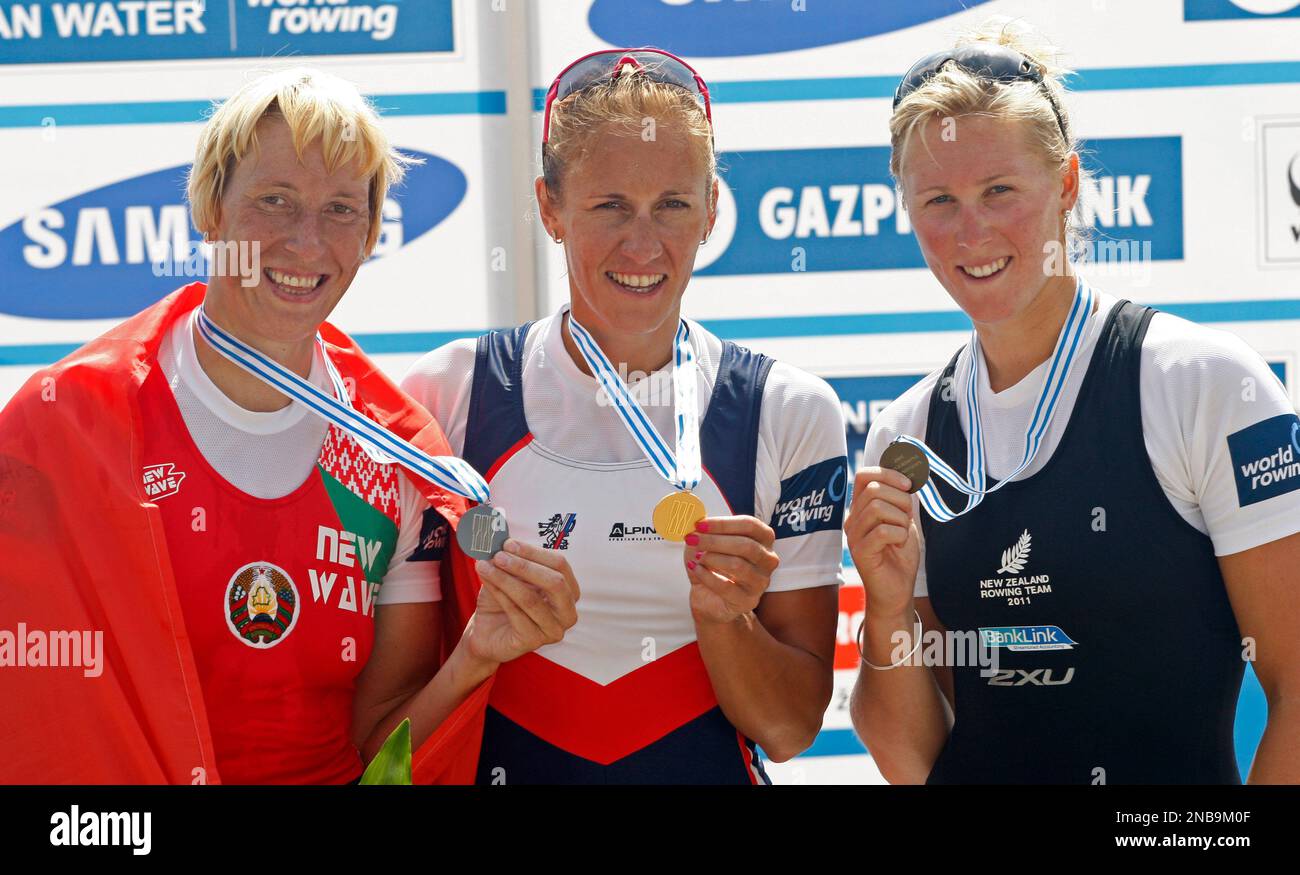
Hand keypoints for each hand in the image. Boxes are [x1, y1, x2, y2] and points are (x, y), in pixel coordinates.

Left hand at [462, 539, 579, 666]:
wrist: (486, 632)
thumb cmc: (503, 601)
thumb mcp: (510, 575)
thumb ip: (512, 558)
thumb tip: (502, 539)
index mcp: (569, 591)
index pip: (560, 565)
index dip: (534, 552)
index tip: (508, 544)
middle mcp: (567, 612)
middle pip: (555, 582)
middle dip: (524, 566)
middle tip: (499, 556)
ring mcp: (553, 630)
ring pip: (531, 598)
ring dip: (505, 579)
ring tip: (484, 566)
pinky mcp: (534, 641)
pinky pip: (516, 614)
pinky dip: (500, 594)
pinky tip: (487, 582)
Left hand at [684, 516, 778, 625]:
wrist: (711, 600)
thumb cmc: (712, 566)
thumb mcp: (707, 544)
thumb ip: (704, 532)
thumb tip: (695, 525)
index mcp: (763, 539)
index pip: (750, 525)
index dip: (723, 523)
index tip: (699, 524)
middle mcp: (768, 560)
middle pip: (746, 545)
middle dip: (715, 541)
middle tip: (692, 539)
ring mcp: (760, 582)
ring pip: (738, 565)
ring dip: (712, 558)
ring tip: (696, 556)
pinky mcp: (747, 601)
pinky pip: (726, 586)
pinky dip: (707, 576)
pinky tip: (696, 569)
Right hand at [844, 467, 919, 619]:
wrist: (897, 591)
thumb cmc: (900, 555)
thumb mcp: (904, 520)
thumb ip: (902, 499)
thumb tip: (910, 475)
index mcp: (861, 508)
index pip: (865, 475)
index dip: (888, 473)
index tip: (908, 486)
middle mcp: (853, 519)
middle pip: (873, 488)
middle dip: (901, 499)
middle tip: (908, 517)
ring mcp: (854, 535)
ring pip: (877, 507)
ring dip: (900, 518)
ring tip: (902, 533)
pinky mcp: (860, 552)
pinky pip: (883, 531)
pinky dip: (900, 535)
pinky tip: (899, 545)